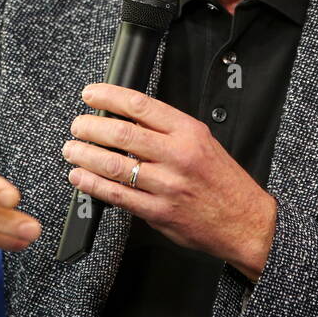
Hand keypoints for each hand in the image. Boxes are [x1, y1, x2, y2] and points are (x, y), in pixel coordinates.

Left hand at [64, 83, 276, 280]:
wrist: (245, 222)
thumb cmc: (224, 182)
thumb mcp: (202, 142)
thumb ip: (168, 130)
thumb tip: (127, 118)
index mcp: (188, 132)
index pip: (140, 105)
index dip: (109, 96)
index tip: (91, 94)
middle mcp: (177, 155)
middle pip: (122, 133)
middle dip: (91, 127)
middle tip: (77, 125)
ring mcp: (167, 185)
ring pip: (115, 164)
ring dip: (85, 155)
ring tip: (72, 150)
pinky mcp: (158, 212)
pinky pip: (118, 195)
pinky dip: (93, 185)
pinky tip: (81, 178)